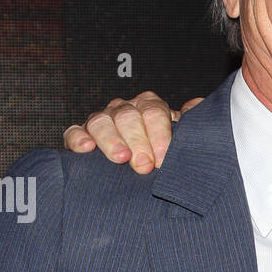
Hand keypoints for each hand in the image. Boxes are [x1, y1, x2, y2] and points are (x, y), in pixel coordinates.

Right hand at [63, 91, 203, 171]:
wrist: (142, 163)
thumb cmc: (163, 150)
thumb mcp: (181, 135)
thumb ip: (190, 120)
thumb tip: (197, 106)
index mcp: (149, 105)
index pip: (154, 112)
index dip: (158, 134)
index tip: (162, 159)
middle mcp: (124, 108)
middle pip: (128, 117)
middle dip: (137, 141)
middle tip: (144, 166)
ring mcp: (101, 120)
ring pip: (101, 121)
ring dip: (110, 141)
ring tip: (120, 158)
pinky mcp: (81, 134)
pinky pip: (74, 132)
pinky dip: (78, 138)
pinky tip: (86, 149)